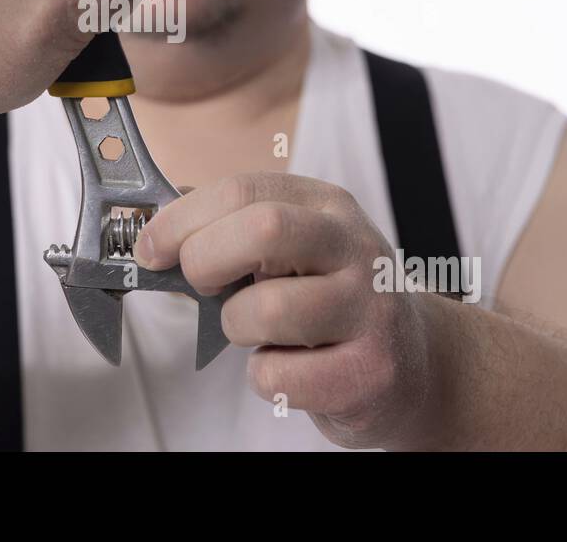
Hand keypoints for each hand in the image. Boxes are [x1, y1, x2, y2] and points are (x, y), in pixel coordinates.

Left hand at [133, 171, 441, 449]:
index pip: (244, 190)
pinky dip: (265, 376)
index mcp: (327, 205)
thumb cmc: (334, 299)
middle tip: (199, 283)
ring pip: (264, 309)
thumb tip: (157, 224)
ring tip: (257, 329)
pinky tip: (290, 365)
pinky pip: (279, 374)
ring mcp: (370, 310)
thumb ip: (233, 226)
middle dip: (205, 259)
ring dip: (236, 327)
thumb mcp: (295, 245)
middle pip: (261, 230)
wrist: (417, 361)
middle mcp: (355, 248)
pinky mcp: (370, 371)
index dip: (182, 219)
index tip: (150, 248)